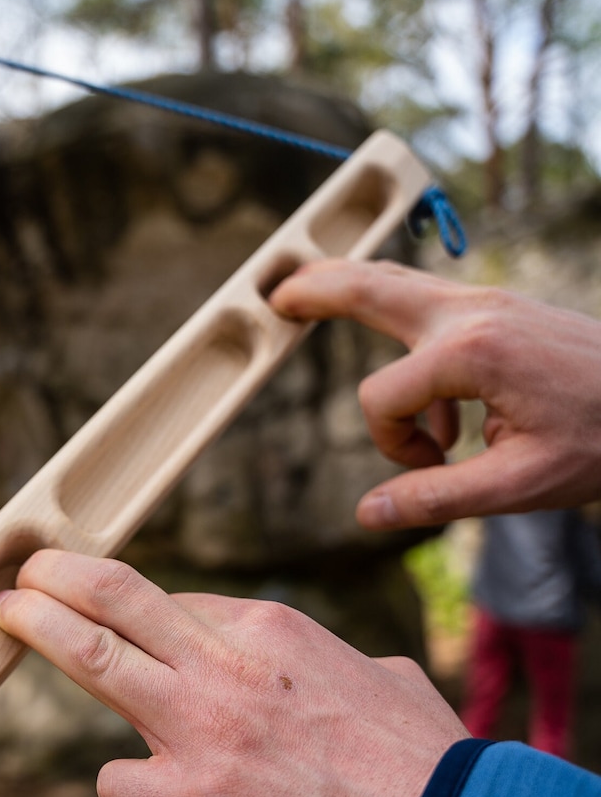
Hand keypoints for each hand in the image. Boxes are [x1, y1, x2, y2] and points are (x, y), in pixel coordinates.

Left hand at [0, 549, 468, 796]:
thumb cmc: (427, 765)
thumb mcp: (379, 677)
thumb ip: (333, 661)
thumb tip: (330, 666)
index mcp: (271, 630)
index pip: (174, 601)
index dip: (130, 606)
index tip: (102, 603)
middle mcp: (226, 664)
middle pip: (115, 597)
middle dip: (55, 576)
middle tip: (21, 572)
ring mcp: (201, 730)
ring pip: (91, 656)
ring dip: (37, 629)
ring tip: (6, 618)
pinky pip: (118, 781)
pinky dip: (125, 785)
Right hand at [270, 259, 600, 527]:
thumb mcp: (521, 486)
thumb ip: (438, 499)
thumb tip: (367, 515)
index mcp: (470, 354)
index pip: (379, 400)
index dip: (390, 444)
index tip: (436, 463)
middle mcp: (470, 312)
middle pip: (369, 289)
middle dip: (317, 290)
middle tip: (274, 292)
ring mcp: (486, 300)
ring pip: (395, 281)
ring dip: (349, 289)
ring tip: (307, 292)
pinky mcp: (497, 305)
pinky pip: (427, 301)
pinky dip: (397, 322)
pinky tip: (415, 372)